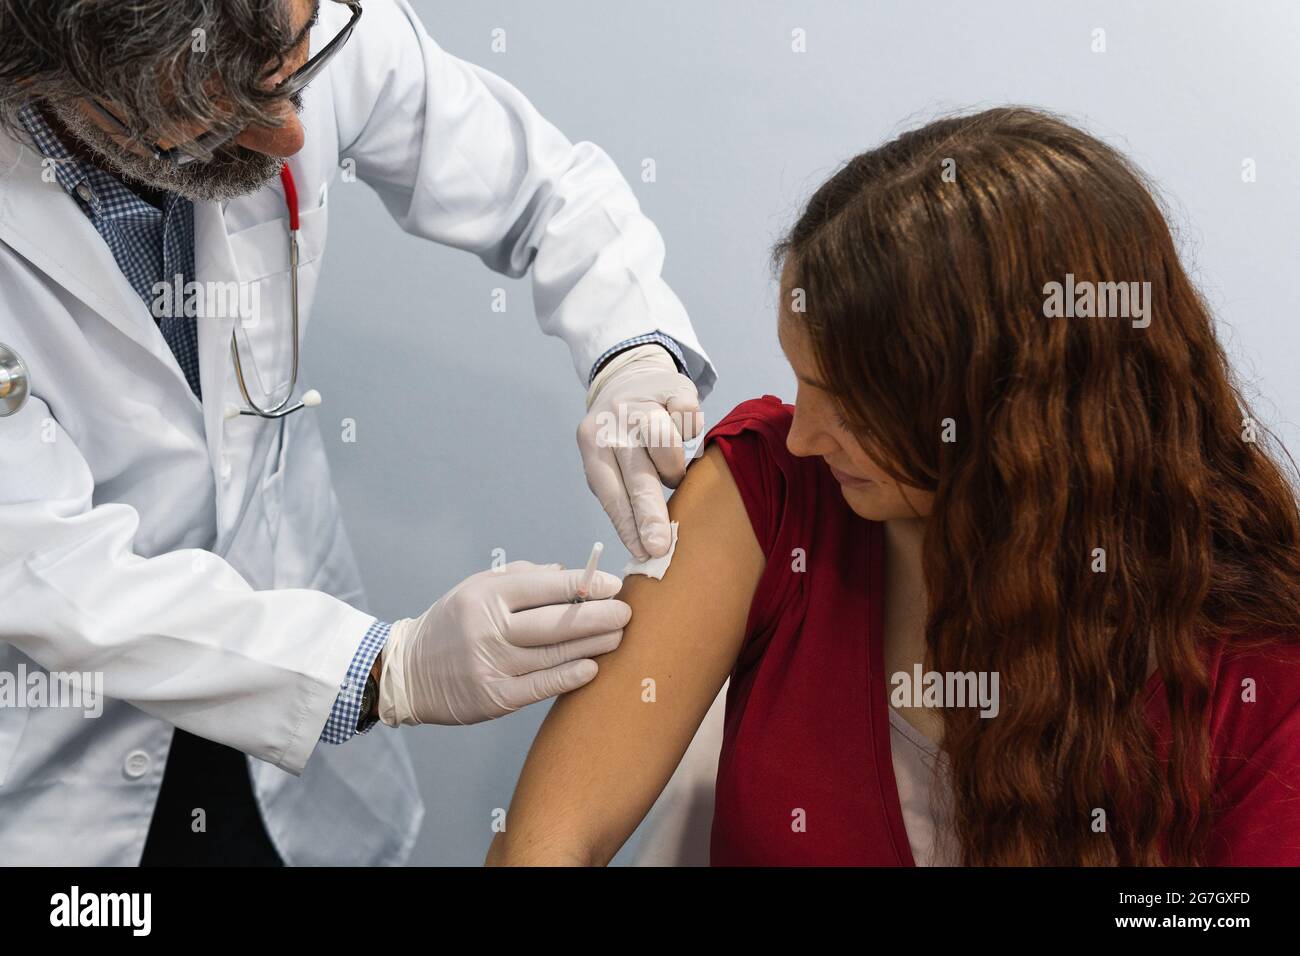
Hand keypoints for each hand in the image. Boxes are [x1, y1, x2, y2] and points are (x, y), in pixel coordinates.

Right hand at [377, 561, 628, 725]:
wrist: (408, 672)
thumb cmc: (452, 624)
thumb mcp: (476, 588)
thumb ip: (521, 578)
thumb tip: (566, 575)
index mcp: (486, 597)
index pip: (545, 587)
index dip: (584, 585)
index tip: (613, 584)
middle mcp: (488, 630)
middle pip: (555, 622)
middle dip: (598, 616)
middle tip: (627, 612)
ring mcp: (491, 666)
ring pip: (554, 655)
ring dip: (592, 645)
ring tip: (619, 636)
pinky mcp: (494, 698)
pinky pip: (541, 686)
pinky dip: (569, 677)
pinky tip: (593, 668)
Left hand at [578, 345, 701, 560]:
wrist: (630, 377)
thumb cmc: (622, 434)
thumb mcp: (609, 459)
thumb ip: (624, 493)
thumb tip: (647, 545)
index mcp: (592, 446)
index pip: (610, 493)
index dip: (627, 525)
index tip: (643, 552)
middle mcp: (613, 424)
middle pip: (637, 476)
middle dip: (650, 514)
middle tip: (661, 545)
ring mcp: (642, 403)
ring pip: (667, 446)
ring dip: (674, 468)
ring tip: (671, 471)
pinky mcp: (672, 387)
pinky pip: (690, 421)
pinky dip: (690, 432)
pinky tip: (680, 432)